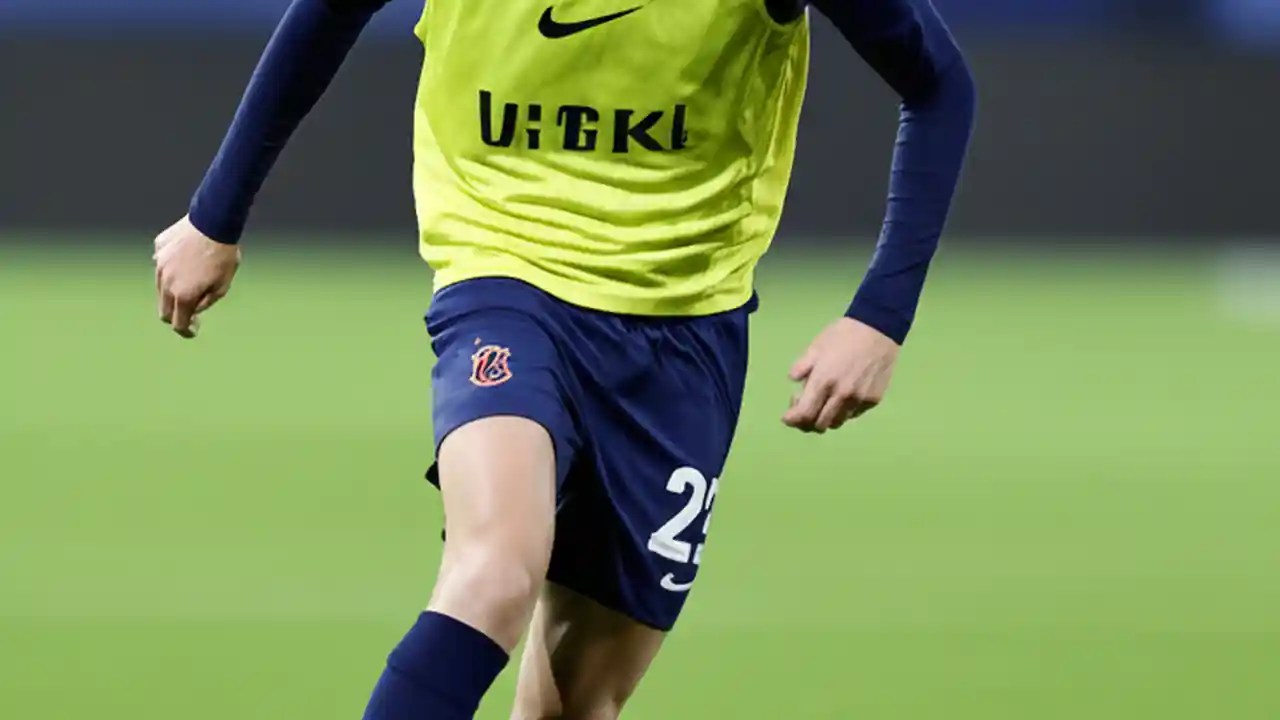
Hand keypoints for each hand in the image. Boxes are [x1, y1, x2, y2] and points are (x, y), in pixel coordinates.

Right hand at [153, 216, 240, 338]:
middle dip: (176, 315)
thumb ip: (206, 302)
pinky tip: (187, 259)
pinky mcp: (158, 249)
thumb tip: (194, 309)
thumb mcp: (222, 285)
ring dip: (173, 292)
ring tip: (191, 283)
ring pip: (160, 287)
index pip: (178, 324)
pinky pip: (162, 264)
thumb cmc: (223, 255)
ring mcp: (159, 264)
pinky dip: (171, 268)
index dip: (186, 331)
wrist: (213, 222)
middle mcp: (165, 282)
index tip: (193, 330)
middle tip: (189, 313)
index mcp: (183, 295)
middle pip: (164, 310)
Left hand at [782, 318, 900, 432]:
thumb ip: (801, 367)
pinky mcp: (873, 400)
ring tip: (824, 403)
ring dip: (826, 418)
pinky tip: (842, 397)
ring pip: (837, 423)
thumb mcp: (815, 347)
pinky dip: (843, 411)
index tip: (787, 417)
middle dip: (807, 422)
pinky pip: (853, 414)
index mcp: (823, 381)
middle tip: (805, 409)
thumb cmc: (843, 335)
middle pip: (820, 425)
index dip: (793, 420)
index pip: (804, 414)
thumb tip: (793, 382)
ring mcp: (859, 400)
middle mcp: (841, 395)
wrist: (878, 329)